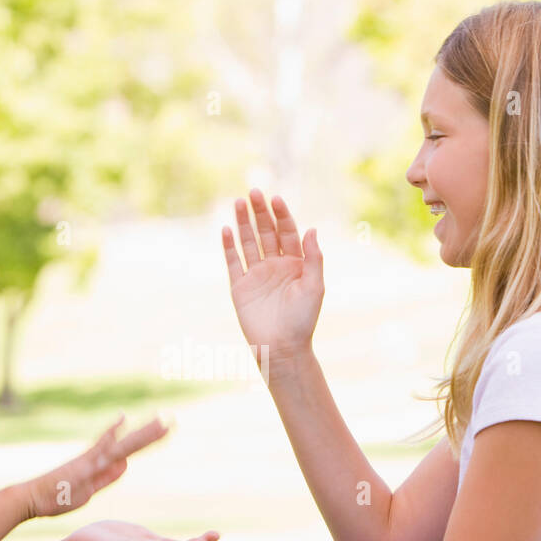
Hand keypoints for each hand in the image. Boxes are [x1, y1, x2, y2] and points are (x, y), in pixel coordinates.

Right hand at [24, 414, 167, 518]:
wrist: (32, 498)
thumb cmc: (57, 497)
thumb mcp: (90, 490)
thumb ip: (107, 477)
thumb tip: (126, 465)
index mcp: (103, 465)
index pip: (131, 449)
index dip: (149, 440)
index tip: (166, 429)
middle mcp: (99, 457)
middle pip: (131, 442)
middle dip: (152, 432)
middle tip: (172, 419)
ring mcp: (92, 459)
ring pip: (122, 443)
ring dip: (142, 432)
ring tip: (162, 420)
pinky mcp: (82, 463)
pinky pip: (100, 446)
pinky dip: (111, 432)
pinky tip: (122, 418)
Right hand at [222, 189, 323, 368]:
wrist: (282, 348)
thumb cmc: (303, 320)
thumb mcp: (314, 286)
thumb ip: (313, 258)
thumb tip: (312, 229)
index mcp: (295, 264)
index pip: (287, 232)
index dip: (282, 215)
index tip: (276, 199)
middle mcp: (275, 265)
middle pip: (266, 232)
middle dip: (260, 212)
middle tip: (254, 192)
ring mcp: (256, 275)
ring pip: (248, 242)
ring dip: (244, 222)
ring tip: (238, 202)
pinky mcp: (240, 287)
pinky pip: (233, 262)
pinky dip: (229, 246)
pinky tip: (226, 230)